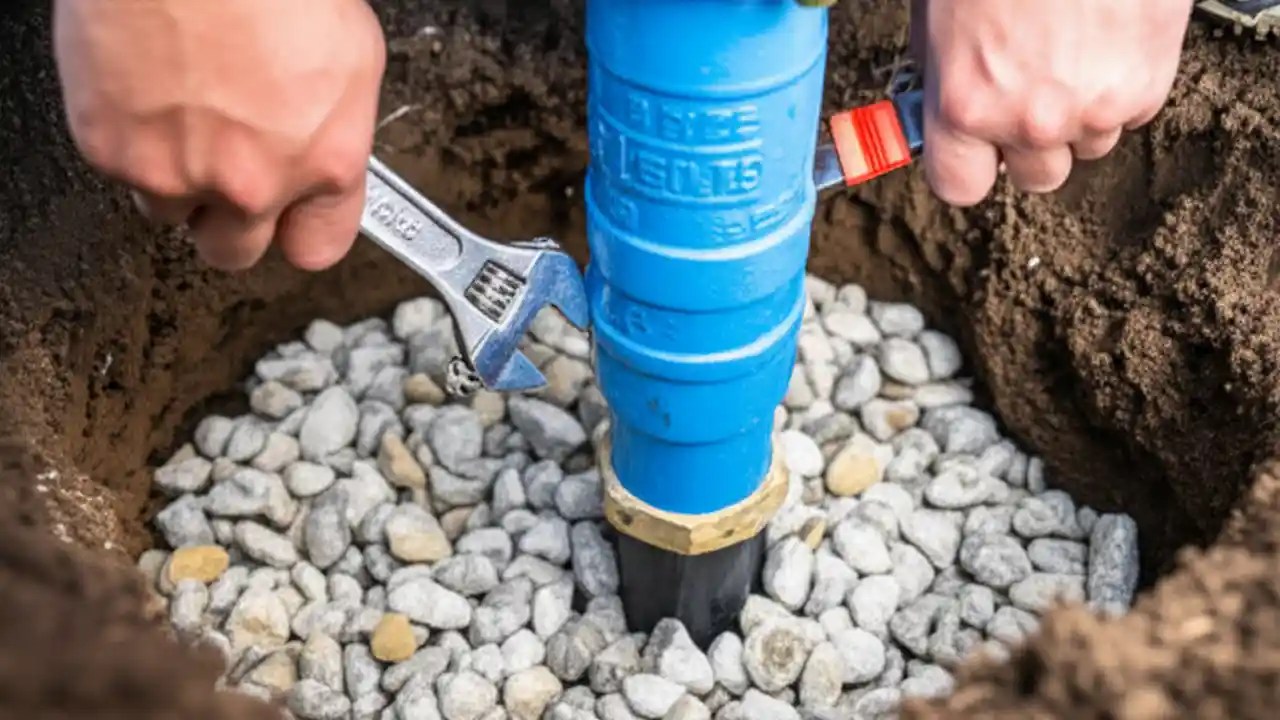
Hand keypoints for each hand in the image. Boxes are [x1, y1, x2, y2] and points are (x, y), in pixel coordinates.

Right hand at [53, 0, 386, 270]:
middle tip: (225, 167)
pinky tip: (146, 89)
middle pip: (235, 250)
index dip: (299, 230)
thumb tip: (324, 149)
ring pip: (170, 212)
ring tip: (182, 111)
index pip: (317, 247)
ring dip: (175, 178)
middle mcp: (254, 183)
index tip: (291, 218)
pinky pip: (120, 171)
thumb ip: (333, 128)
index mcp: (324, 162)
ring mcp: (178, 174)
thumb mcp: (349, 58)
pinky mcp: (113, 153)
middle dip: (230, 218)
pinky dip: (129, 139)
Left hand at [911, 0, 1191, 205]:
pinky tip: (1107, 36)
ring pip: (1090, 144)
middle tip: (1031, 86)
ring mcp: (1095, 108)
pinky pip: (1133, 112)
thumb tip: (939, 109)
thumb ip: (942, 75)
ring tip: (1073, 47)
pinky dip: (1123, 83)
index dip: (967, 165)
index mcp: (965, 104)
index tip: (973, 149)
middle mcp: (1029, 120)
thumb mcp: (939, 17)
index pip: (961, 187)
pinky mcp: (1148, 86)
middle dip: (1030, 142)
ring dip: (1082, 112)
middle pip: (1035, 176)